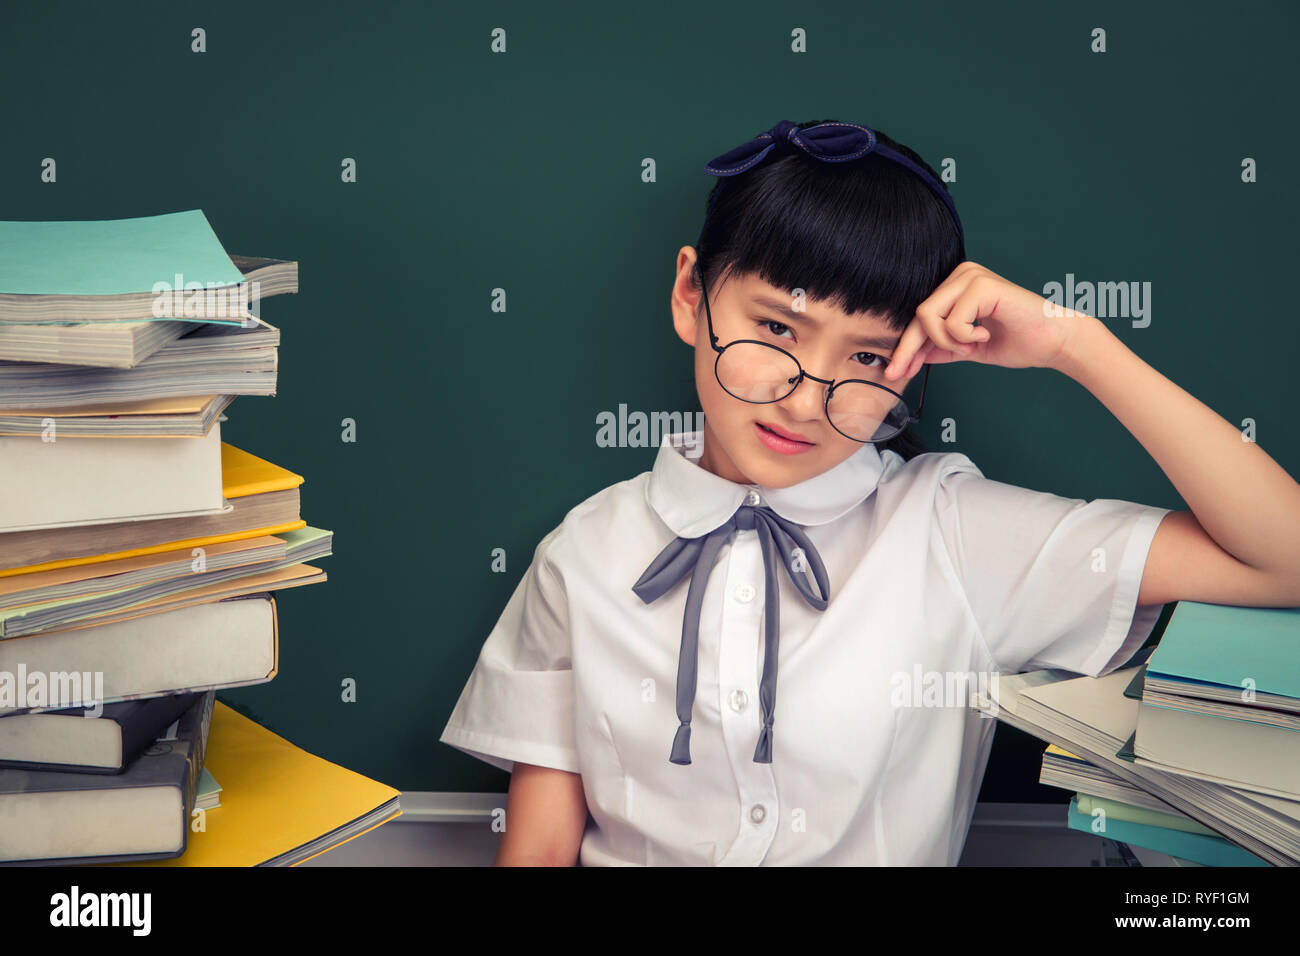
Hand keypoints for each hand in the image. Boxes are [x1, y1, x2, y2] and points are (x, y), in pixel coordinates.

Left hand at [883, 261, 1088, 381]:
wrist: (1054, 342)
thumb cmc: (1019, 341)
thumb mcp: (970, 348)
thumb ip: (943, 348)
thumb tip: (914, 356)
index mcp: (957, 287)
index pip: (921, 317)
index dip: (905, 346)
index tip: (894, 371)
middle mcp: (960, 275)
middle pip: (918, 316)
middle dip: (908, 349)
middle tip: (902, 373)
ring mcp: (970, 276)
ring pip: (928, 316)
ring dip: (947, 341)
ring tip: (973, 344)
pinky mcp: (981, 285)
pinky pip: (951, 320)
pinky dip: (964, 336)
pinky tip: (984, 333)